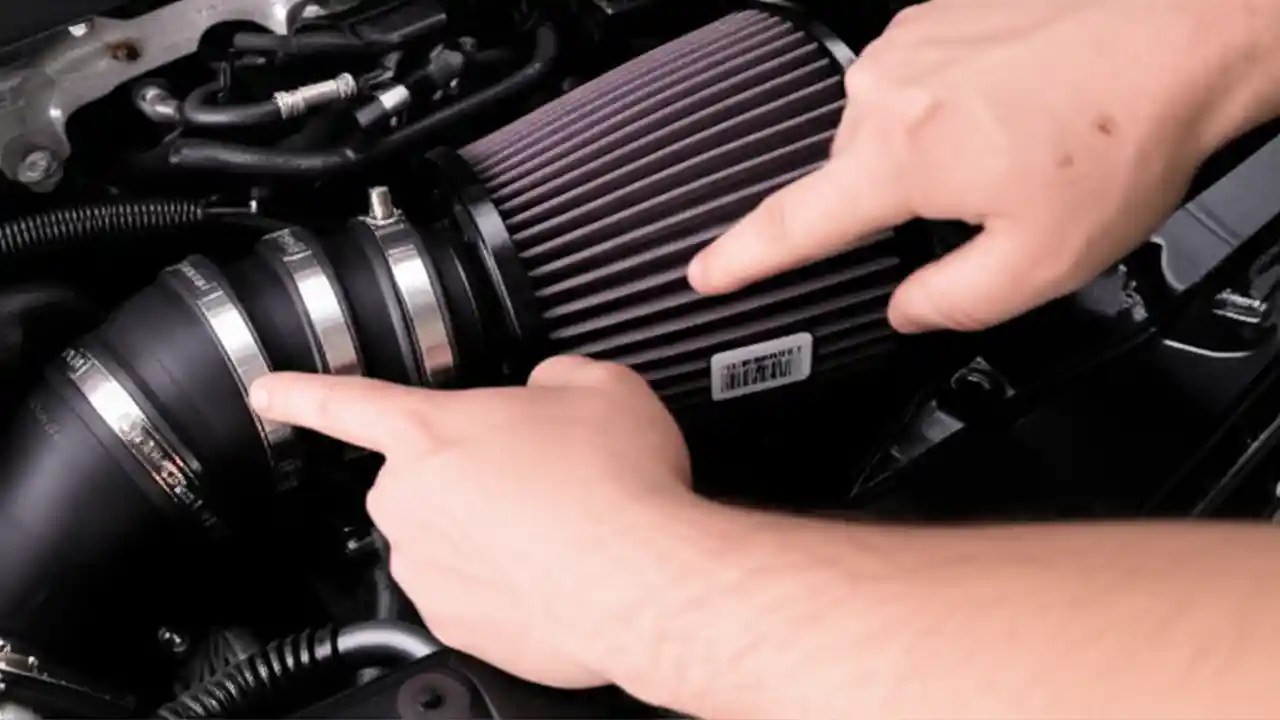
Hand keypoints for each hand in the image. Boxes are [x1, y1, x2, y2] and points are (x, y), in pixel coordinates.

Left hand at [250, 357, 696, 688]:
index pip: (346, 402)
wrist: (641, 581)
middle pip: (421, 480)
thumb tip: (548, 393)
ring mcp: (429, 568)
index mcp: (433, 430)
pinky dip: (505, 584)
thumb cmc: (618, 485)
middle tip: (538, 481)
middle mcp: (413, 499)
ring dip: (487, 532)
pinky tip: (555, 571)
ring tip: (557, 529)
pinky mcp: (452, 625)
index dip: (301, 393)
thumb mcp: (601, 387)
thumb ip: (555, 377)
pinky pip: (468, 593)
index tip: (265, 394)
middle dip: (468, 478)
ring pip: (445, 539)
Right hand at [689, 0, 1279, 332]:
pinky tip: (1011, 114)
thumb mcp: (1038, 265)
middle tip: (982, 212)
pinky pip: (913, 84)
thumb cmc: (1120, 135)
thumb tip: (906, 307)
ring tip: (1012, 154)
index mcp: (898, 157)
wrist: (1182, 32)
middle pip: (851, 181)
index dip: (741, 260)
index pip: (793, 224)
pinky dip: (948, 110)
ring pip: (885, 131)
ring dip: (930, 156)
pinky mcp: (934, 18)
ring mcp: (909, 44)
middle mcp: (885, 92)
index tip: (703, 273)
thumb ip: (948, 304)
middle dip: (898, 209)